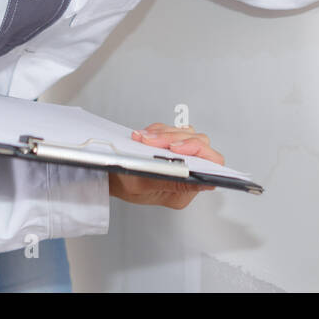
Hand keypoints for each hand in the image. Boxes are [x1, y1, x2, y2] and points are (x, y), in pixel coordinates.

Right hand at [108, 123, 224, 208]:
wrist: (106, 174)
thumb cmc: (122, 184)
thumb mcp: (142, 186)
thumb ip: (172, 182)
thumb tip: (203, 181)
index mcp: (185, 189)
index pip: (211, 165)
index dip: (198, 150)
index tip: (175, 147)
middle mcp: (186, 173)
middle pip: (198, 143)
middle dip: (173, 137)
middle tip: (151, 141)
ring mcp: (179, 158)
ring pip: (185, 133)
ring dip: (164, 132)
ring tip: (143, 138)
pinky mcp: (169, 146)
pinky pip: (172, 129)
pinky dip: (158, 129)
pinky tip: (143, 135)